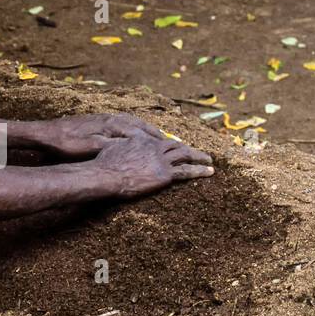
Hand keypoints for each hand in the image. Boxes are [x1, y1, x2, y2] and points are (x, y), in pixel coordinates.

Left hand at [34, 113, 168, 158]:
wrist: (47, 133)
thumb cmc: (67, 143)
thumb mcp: (90, 146)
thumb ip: (111, 145)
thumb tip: (131, 146)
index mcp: (111, 124)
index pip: (139, 132)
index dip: (155, 140)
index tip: (169, 146)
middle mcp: (111, 118)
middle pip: (139, 125)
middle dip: (155, 133)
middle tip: (172, 141)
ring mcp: (105, 118)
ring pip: (132, 122)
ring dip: (146, 130)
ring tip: (158, 137)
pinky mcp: (98, 120)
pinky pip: (124, 123)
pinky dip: (134, 128)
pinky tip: (135, 133)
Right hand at [94, 131, 213, 196]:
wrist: (107, 175)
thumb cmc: (104, 164)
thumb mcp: (110, 148)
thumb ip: (119, 145)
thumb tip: (116, 145)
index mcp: (142, 140)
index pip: (160, 140)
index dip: (170, 144)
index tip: (177, 146)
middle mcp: (154, 147)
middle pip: (176, 145)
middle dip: (188, 149)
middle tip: (198, 152)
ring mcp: (161, 160)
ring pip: (185, 155)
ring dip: (199, 157)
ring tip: (209, 160)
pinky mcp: (165, 174)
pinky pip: (187, 171)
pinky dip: (199, 170)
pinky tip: (210, 171)